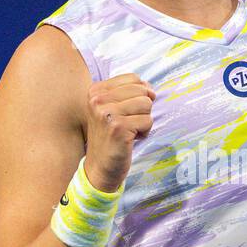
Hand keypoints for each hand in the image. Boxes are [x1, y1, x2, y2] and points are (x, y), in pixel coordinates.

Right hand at [83, 73, 156, 191]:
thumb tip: (150, 89)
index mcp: (95, 91)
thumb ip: (130, 93)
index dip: (140, 95)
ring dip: (143, 120)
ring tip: (129, 131)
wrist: (100, 167)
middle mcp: (98, 100)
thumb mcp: (113, 108)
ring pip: (146, 104)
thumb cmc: (111, 137)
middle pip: (142, 91)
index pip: (133, 79)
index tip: (128, 111)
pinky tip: (130, 139)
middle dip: (142, 109)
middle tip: (128, 123)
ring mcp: (106, 113)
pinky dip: (144, 132)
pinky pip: (148, 121)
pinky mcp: (118, 127)